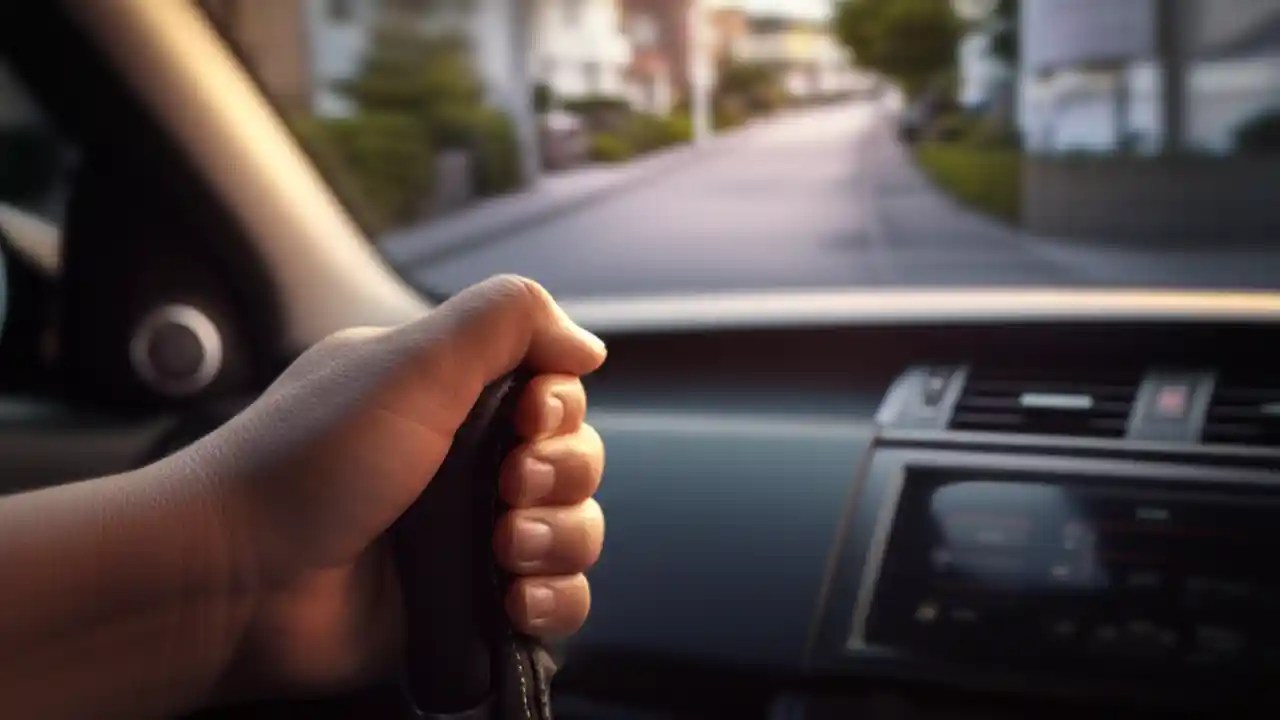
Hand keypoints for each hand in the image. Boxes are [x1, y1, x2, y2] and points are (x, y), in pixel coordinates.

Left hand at [187, 276, 606, 697]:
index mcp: (451, 395)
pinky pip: (556, 602)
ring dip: (560, 538)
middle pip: (576, 459)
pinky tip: (514, 600)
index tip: (528, 416)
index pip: (554, 390)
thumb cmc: (308, 461)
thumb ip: (507, 320)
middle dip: (561, 474)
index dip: (560, 405)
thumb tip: (587, 343)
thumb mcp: (411, 360)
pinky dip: (552, 601)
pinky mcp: (470, 606)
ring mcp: (469, 537)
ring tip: (504, 548)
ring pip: (576, 531)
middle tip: (507, 486)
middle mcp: (466, 462)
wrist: (236, 581)